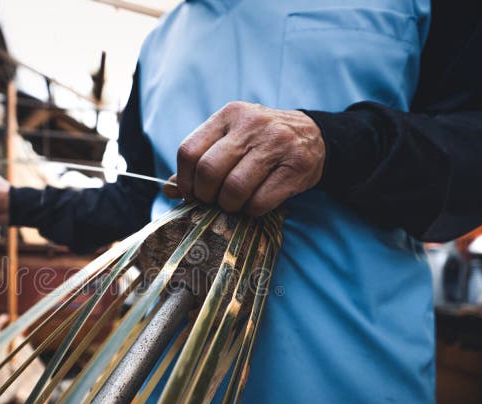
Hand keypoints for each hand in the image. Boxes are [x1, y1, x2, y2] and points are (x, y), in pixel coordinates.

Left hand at [163, 102, 324, 215]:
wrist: (313, 136)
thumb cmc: (261, 143)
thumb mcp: (230, 141)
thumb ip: (199, 162)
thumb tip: (169, 190)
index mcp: (229, 115)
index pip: (189, 151)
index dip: (184, 180)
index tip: (191, 194)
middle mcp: (251, 125)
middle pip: (209, 171)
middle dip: (205, 196)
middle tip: (213, 201)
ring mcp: (276, 144)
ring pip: (234, 189)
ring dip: (229, 206)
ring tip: (235, 203)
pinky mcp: (295, 166)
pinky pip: (260, 201)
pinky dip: (252, 211)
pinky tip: (255, 203)